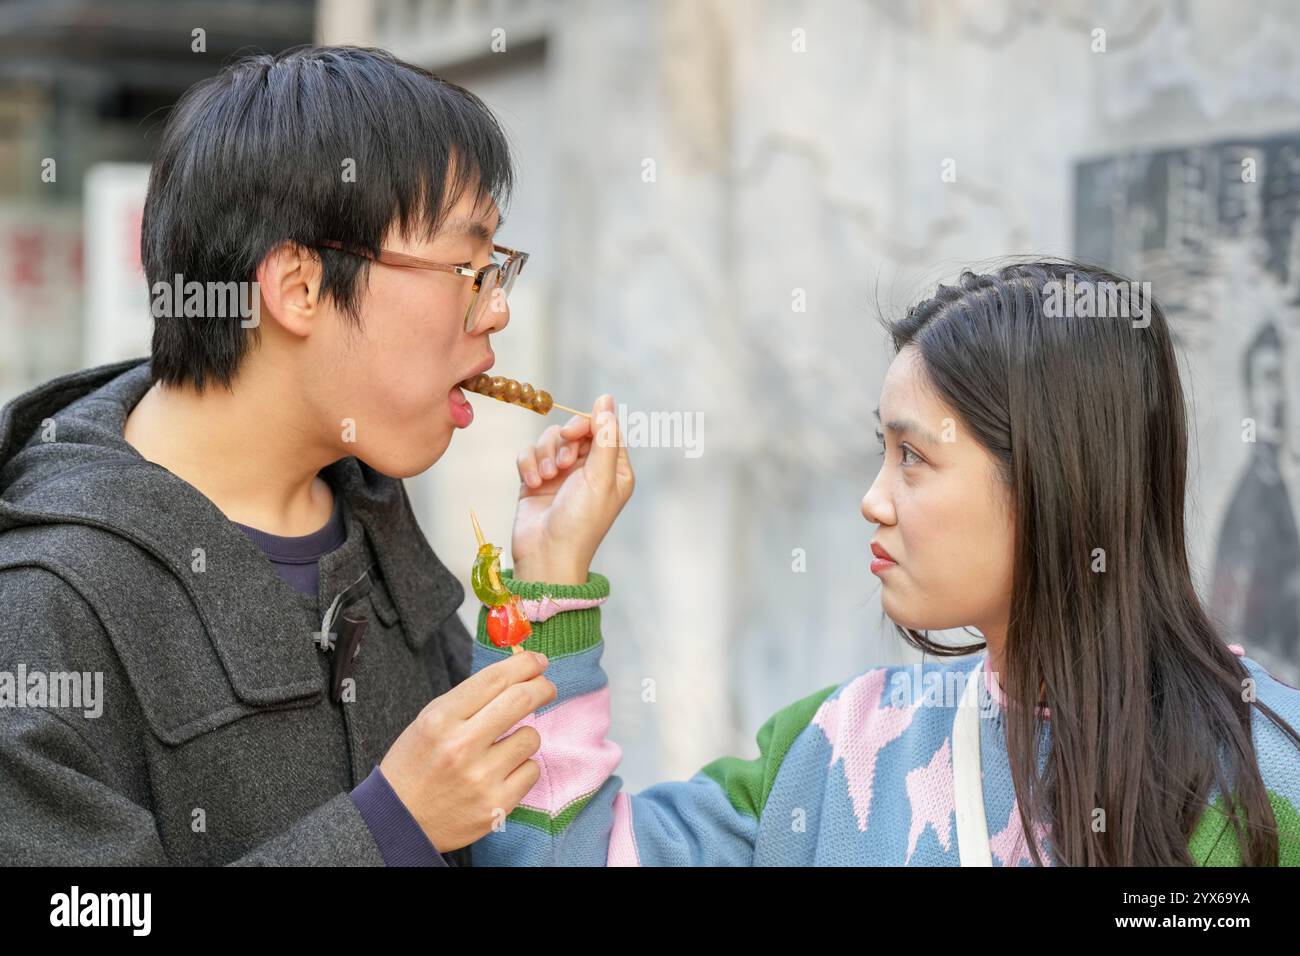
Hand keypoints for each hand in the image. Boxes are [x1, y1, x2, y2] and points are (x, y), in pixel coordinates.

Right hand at [378, 651, 555, 851]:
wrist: (400, 821)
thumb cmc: (417, 764)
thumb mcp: (429, 721)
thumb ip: (469, 699)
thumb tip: (516, 674)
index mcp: (441, 719)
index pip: (494, 679)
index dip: (524, 664)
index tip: (538, 661)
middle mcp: (462, 746)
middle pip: (520, 700)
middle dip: (541, 687)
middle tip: (546, 686)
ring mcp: (481, 777)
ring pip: (531, 737)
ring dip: (524, 736)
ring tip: (502, 747)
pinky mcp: (497, 805)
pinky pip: (532, 770)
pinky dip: (522, 768)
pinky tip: (501, 773)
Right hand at [511, 394, 634, 583]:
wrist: (546, 556)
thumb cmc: (580, 522)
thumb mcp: (600, 478)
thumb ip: (604, 436)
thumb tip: (606, 398)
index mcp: (614, 470)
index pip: (604, 428)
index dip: (586, 424)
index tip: (573, 434)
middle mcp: (589, 469)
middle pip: (574, 431)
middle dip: (562, 443)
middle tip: (561, 464)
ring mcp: (562, 475)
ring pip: (549, 440)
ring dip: (544, 455)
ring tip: (545, 478)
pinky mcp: (536, 480)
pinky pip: (529, 454)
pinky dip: (528, 465)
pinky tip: (532, 484)